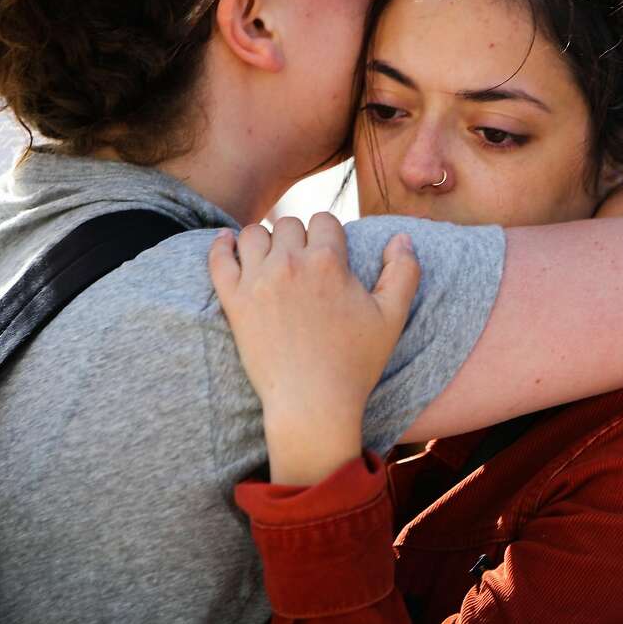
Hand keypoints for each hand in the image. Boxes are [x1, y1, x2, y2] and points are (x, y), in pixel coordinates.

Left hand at [209, 214, 419, 484]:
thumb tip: (402, 237)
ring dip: (264, 241)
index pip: (324, 220)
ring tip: (270, 259)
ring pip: (254, 234)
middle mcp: (291, 263)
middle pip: (288, 224)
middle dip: (297, 237)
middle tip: (300, 262)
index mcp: (329, 261)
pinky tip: (227, 243)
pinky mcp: (234, 301)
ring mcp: (258, 280)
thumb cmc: (355, 363)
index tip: (327, 252)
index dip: (327, 233)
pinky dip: (221, 246)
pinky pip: (219, 259)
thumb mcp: (392, 317)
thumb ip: (403, 272)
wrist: (312, 403)